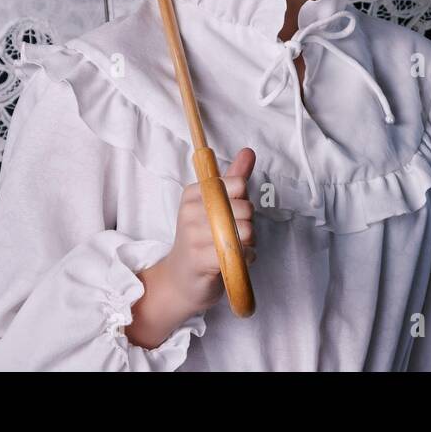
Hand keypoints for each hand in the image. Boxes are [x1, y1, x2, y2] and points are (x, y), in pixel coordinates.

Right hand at [165, 146, 257, 315]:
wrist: (180, 280)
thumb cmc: (202, 239)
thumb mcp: (215, 205)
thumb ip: (233, 178)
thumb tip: (249, 151)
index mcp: (193, 193)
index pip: (237, 184)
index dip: (244, 200)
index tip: (232, 212)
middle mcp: (190, 211)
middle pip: (245, 208)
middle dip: (249, 223)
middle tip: (235, 234)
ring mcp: (193, 235)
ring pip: (245, 230)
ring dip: (250, 242)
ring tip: (237, 247)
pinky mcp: (200, 259)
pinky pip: (240, 253)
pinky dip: (246, 258)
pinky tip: (236, 260)